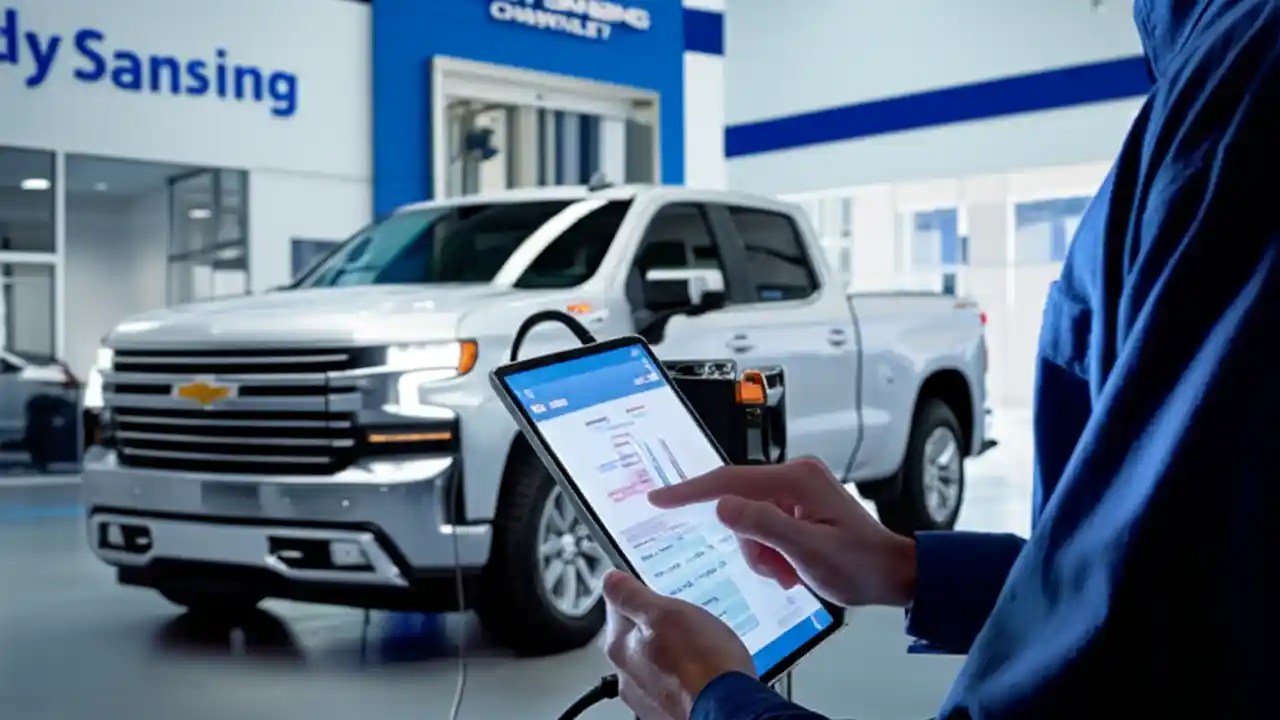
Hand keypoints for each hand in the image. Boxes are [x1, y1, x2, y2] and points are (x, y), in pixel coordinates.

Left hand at [602, 570, 754, 719]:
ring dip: (672, 650)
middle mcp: (628, 676)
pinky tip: (706, 668)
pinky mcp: (671, 709)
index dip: (637, 590)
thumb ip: (632, 596)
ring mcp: (650, 696)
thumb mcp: (666, 614)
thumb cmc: (702, 665)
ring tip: (700, 643)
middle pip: (637, 635)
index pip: (616, 605)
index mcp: (620, 647)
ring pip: (656, 660)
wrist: (731, 711)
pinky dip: (685, 673)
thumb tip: (610, 581)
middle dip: (657, 624)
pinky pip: (674, 682)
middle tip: (684, 616)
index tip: (653, 587)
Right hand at [649, 457, 916, 607]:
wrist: (894, 575)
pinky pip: (764, 528)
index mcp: (796, 479)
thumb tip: (721, 507)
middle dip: (751, 544)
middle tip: (778, 569)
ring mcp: (797, 489)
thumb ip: (763, 527)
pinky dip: (772, 552)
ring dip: (763, 554)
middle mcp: (795, 476)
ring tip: (792, 571)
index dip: (690, 492)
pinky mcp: (799, 504)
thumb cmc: (859, 565)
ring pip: (749, 523)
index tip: (658, 498)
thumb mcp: (807, 551)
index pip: (729, 481)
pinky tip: (795, 567)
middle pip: (739, 505)